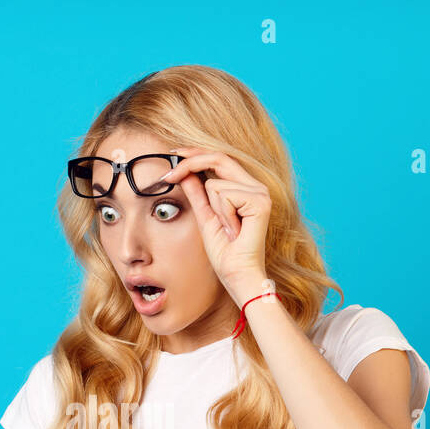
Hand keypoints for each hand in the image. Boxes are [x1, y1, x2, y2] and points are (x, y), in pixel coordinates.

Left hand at [161, 145, 270, 298]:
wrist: (237, 274)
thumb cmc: (225, 252)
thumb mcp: (205, 216)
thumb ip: (197, 193)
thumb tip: (184, 173)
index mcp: (246, 188)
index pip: (220, 159)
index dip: (196, 154)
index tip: (174, 154)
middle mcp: (256, 186)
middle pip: (219, 158)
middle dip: (190, 163)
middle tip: (169, 175)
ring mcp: (260, 192)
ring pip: (216, 183)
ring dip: (213, 209)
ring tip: (227, 229)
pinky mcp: (259, 200)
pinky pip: (224, 195)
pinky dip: (222, 215)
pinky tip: (233, 230)